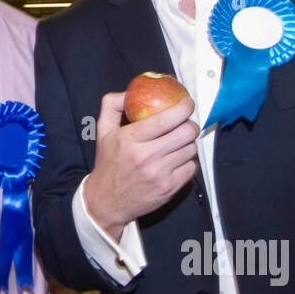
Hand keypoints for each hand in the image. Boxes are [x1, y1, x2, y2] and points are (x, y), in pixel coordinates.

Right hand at [83, 91, 198, 241]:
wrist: (107, 201)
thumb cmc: (108, 165)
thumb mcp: (103, 132)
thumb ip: (112, 106)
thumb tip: (128, 92)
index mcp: (129, 139)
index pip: (166, 119)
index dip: (183, 108)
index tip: (186, 103)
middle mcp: (145, 156)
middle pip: (185, 132)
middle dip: (190, 124)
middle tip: (186, 124)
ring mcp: (159, 174)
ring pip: (191, 149)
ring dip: (188, 143)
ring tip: (179, 143)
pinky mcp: (169, 188)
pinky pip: (191, 167)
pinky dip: (187, 161)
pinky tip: (177, 160)